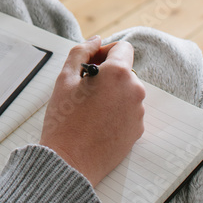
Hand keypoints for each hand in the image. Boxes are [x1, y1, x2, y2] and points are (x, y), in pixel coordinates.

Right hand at [39, 36, 144, 187]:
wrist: (70, 163)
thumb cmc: (64, 120)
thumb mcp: (65, 78)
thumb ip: (81, 51)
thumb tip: (96, 39)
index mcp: (119, 74)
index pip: (122, 47)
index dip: (104, 51)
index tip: (89, 63)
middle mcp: (135, 91)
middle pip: (124, 70)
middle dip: (106, 73)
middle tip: (83, 87)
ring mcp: (138, 113)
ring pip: (126, 91)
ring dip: (110, 92)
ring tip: (87, 107)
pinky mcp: (138, 131)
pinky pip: (128, 110)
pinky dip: (115, 110)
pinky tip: (95, 121)